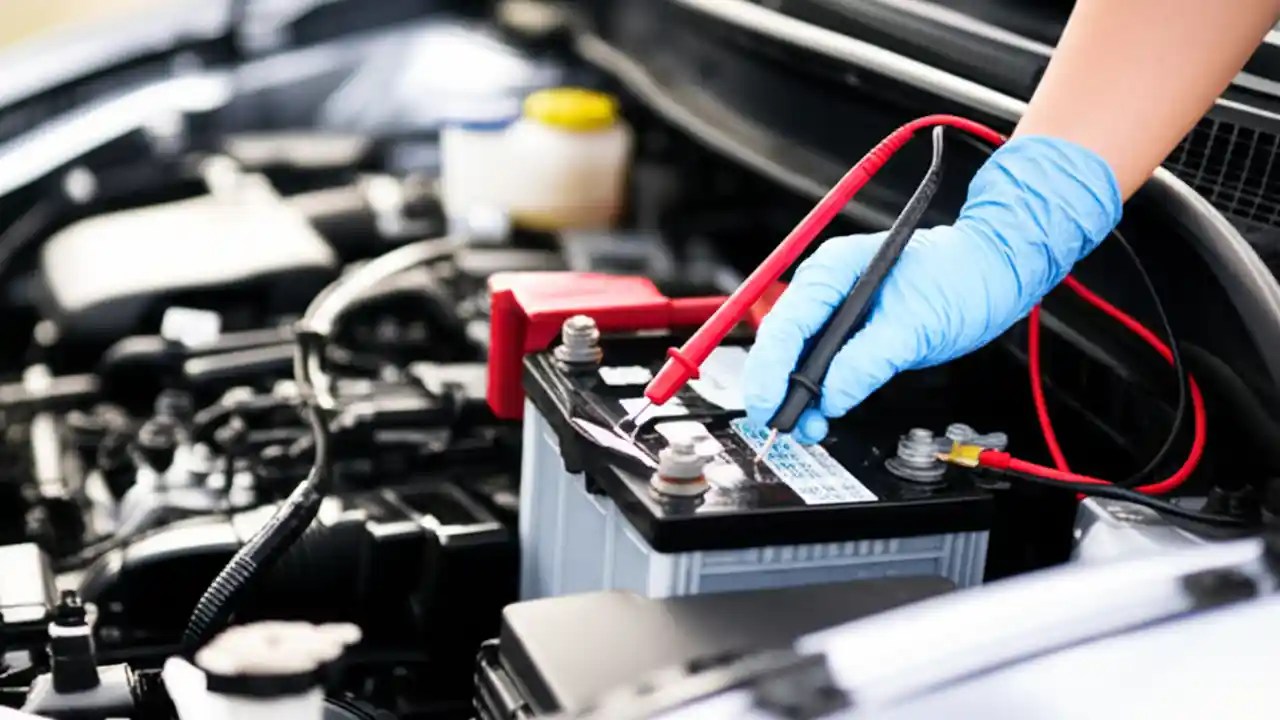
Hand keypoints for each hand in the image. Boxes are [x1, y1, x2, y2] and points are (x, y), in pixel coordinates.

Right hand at [743, 136, 1122, 443]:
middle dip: (777, 387)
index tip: (765, 406)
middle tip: (779, 426)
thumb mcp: (917, 323)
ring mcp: (837, 310)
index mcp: (833, 271)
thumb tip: (832, 397)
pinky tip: (821, 413)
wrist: (995, 272)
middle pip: (782, 343)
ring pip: (799, 358)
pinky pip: (823, 365)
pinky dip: (819, 392)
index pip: (786, 325)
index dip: (769, 370)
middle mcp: (827, 288)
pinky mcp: (853, 332)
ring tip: (807, 428)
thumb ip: (869, 361)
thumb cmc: (963, 277)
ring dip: (799, 396)